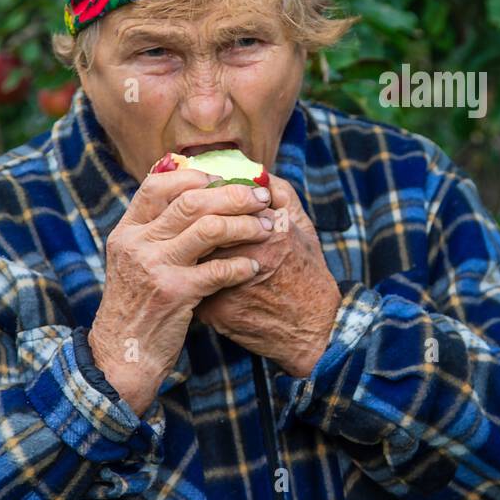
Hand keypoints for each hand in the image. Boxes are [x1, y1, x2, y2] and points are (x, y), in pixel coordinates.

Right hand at [88, 163, 276, 415]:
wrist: (122, 355)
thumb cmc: (137, 306)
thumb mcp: (134, 262)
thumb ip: (156, 232)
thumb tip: (194, 196)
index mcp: (126, 231)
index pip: (156, 185)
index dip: (193, 176)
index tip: (222, 178)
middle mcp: (137, 243)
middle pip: (191, 201)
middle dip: (233, 195)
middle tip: (261, 197)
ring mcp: (154, 267)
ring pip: (209, 229)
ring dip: (245, 224)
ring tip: (266, 227)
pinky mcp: (174, 293)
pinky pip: (218, 269)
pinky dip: (242, 265)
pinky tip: (255, 267)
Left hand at [195, 174, 342, 378]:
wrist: (313, 328)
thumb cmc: (308, 273)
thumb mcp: (302, 226)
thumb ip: (280, 192)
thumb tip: (253, 171)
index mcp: (270, 231)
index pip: (221, 202)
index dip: (209, 198)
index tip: (207, 198)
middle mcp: (247, 256)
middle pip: (201, 228)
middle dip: (193, 222)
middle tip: (192, 222)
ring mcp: (228, 285)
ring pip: (189, 254)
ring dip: (186, 248)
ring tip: (191, 246)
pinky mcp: (215, 310)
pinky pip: (188, 282)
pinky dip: (187, 276)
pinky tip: (194, 274)